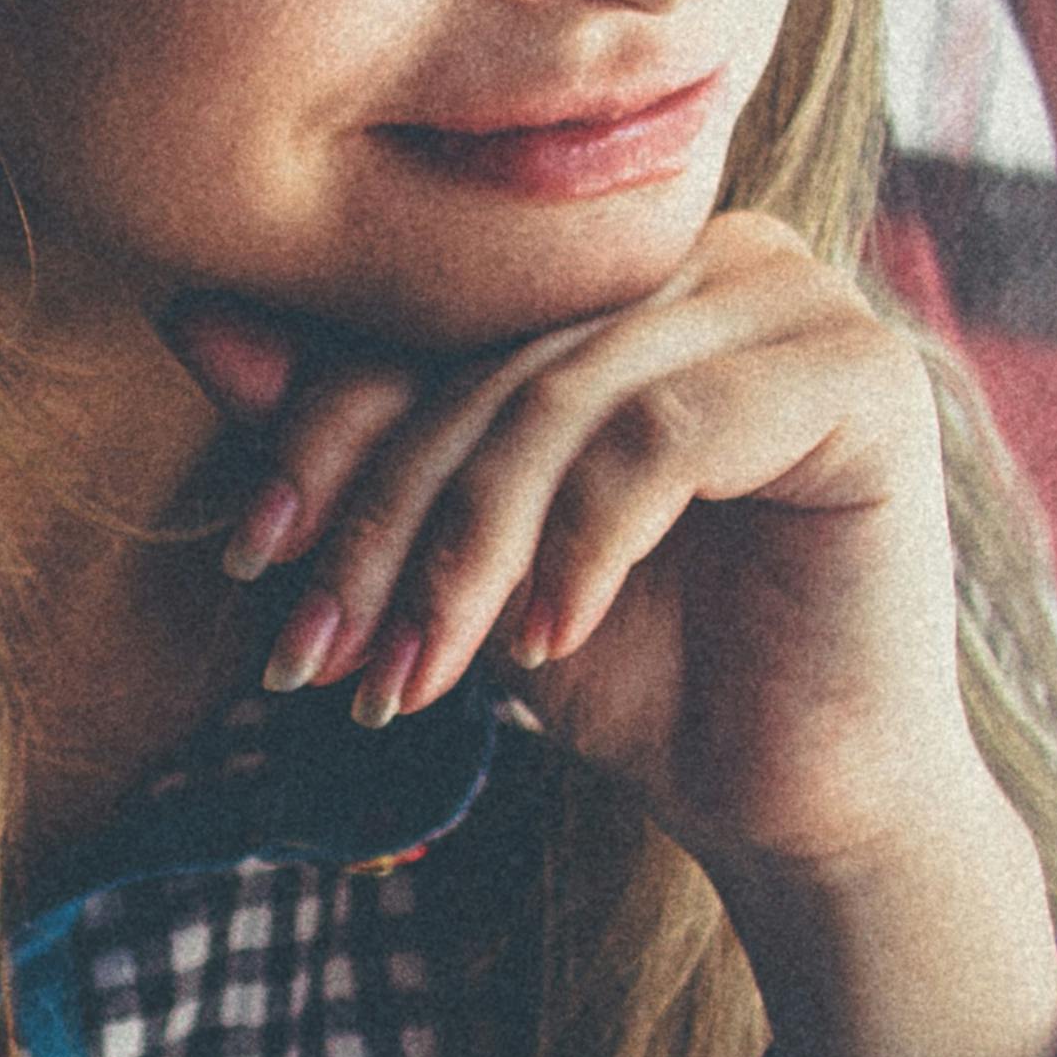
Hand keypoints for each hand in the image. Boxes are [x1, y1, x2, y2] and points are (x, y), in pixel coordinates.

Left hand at [174, 216, 1056, 1056]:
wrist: (795, 803)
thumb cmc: (636, 669)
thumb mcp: (463, 552)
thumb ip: (357, 432)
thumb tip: (192, 316)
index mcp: (628, 267)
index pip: (441, 316)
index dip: (329, 432)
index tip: (251, 557)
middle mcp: (722, 253)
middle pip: (497, 358)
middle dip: (385, 519)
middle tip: (315, 652)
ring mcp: (805, 304)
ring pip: (568, 395)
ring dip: (466, 552)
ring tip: (416, 678)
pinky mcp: (864, 382)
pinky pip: (668, 435)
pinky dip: (584, 547)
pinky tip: (545, 644)